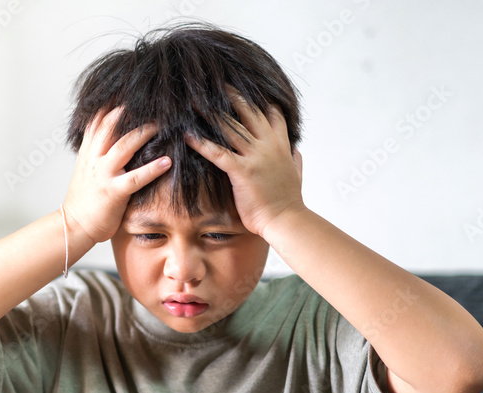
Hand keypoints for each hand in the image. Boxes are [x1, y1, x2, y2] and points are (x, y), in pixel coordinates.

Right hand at [62, 107, 171, 243]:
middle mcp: (94, 158)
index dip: (112, 103)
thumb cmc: (84, 200)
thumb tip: (110, 137)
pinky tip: (167, 161)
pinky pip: (136, 177)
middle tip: (152, 100)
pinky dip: (153, 168)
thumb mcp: (85, 169)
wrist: (74, 225)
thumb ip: (96, 151)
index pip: (98, 119)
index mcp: (88, 152)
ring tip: (163, 124)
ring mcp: (103, 174)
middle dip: (130, 111)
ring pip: (124, 145)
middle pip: (111, 125)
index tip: (128, 90)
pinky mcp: (114, 192)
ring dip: (144, 132)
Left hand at [184, 89, 304, 237]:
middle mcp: (269, 145)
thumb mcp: (296, 174)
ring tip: (193, 100)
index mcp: (281, 144)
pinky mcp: (243, 171)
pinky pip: (218, 153)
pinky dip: (201, 143)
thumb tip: (296, 151)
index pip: (271, 113)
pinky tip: (187, 135)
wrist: (286, 220)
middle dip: (231, 95)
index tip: (245, 87)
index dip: (258, 99)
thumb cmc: (288, 201)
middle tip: (215, 82)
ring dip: (210, 113)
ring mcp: (256, 157)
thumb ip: (294, 159)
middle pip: (248, 112)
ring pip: (230, 127)